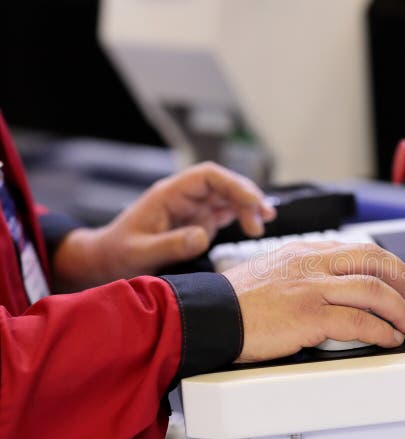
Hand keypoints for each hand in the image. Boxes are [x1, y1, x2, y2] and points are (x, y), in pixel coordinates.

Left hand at [54, 162, 274, 289]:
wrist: (105, 262)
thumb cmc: (117, 255)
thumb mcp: (140, 253)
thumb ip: (171, 245)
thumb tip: (204, 236)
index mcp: (169, 194)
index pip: (208, 176)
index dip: (234, 185)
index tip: (252, 203)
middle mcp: (183, 197)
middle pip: (223, 184)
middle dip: (246, 196)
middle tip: (264, 218)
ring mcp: (191, 209)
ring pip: (227, 197)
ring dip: (247, 207)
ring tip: (262, 225)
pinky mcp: (197, 222)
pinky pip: (224, 212)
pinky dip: (241, 217)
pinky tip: (254, 226)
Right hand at [223, 241, 404, 361]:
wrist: (208, 315)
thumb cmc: (236, 302)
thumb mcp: (274, 273)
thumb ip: (306, 276)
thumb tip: (336, 291)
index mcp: (305, 251)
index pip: (359, 249)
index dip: (389, 264)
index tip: (401, 278)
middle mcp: (312, 263)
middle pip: (374, 261)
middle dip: (404, 279)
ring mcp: (312, 288)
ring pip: (373, 290)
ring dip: (400, 309)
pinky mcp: (309, 315)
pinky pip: (358, 321)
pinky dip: (381, 330)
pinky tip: (389, 337)